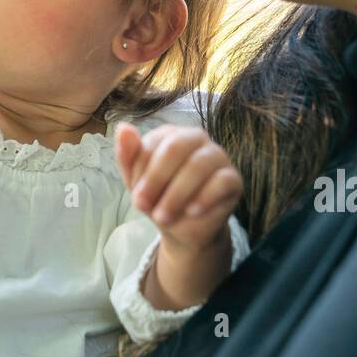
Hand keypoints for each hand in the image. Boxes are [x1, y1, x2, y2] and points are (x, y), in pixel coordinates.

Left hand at [114, 122, 242, 253]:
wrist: (181, 228)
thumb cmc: (158, 197)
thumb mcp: (137, 181)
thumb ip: (128, 155)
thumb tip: (123, 127)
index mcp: (171, 134)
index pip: (153, 143)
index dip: (141, 172)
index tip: (136, 199)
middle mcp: (196, 138)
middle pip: (175, 148)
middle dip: (156, 180)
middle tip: (143, 207)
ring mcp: (218, 156)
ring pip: (199, 165)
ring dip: (176, 194)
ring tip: (163, 217)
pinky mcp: (233, 178)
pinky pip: (222, 181)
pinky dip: (204, 198)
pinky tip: (191, 212)